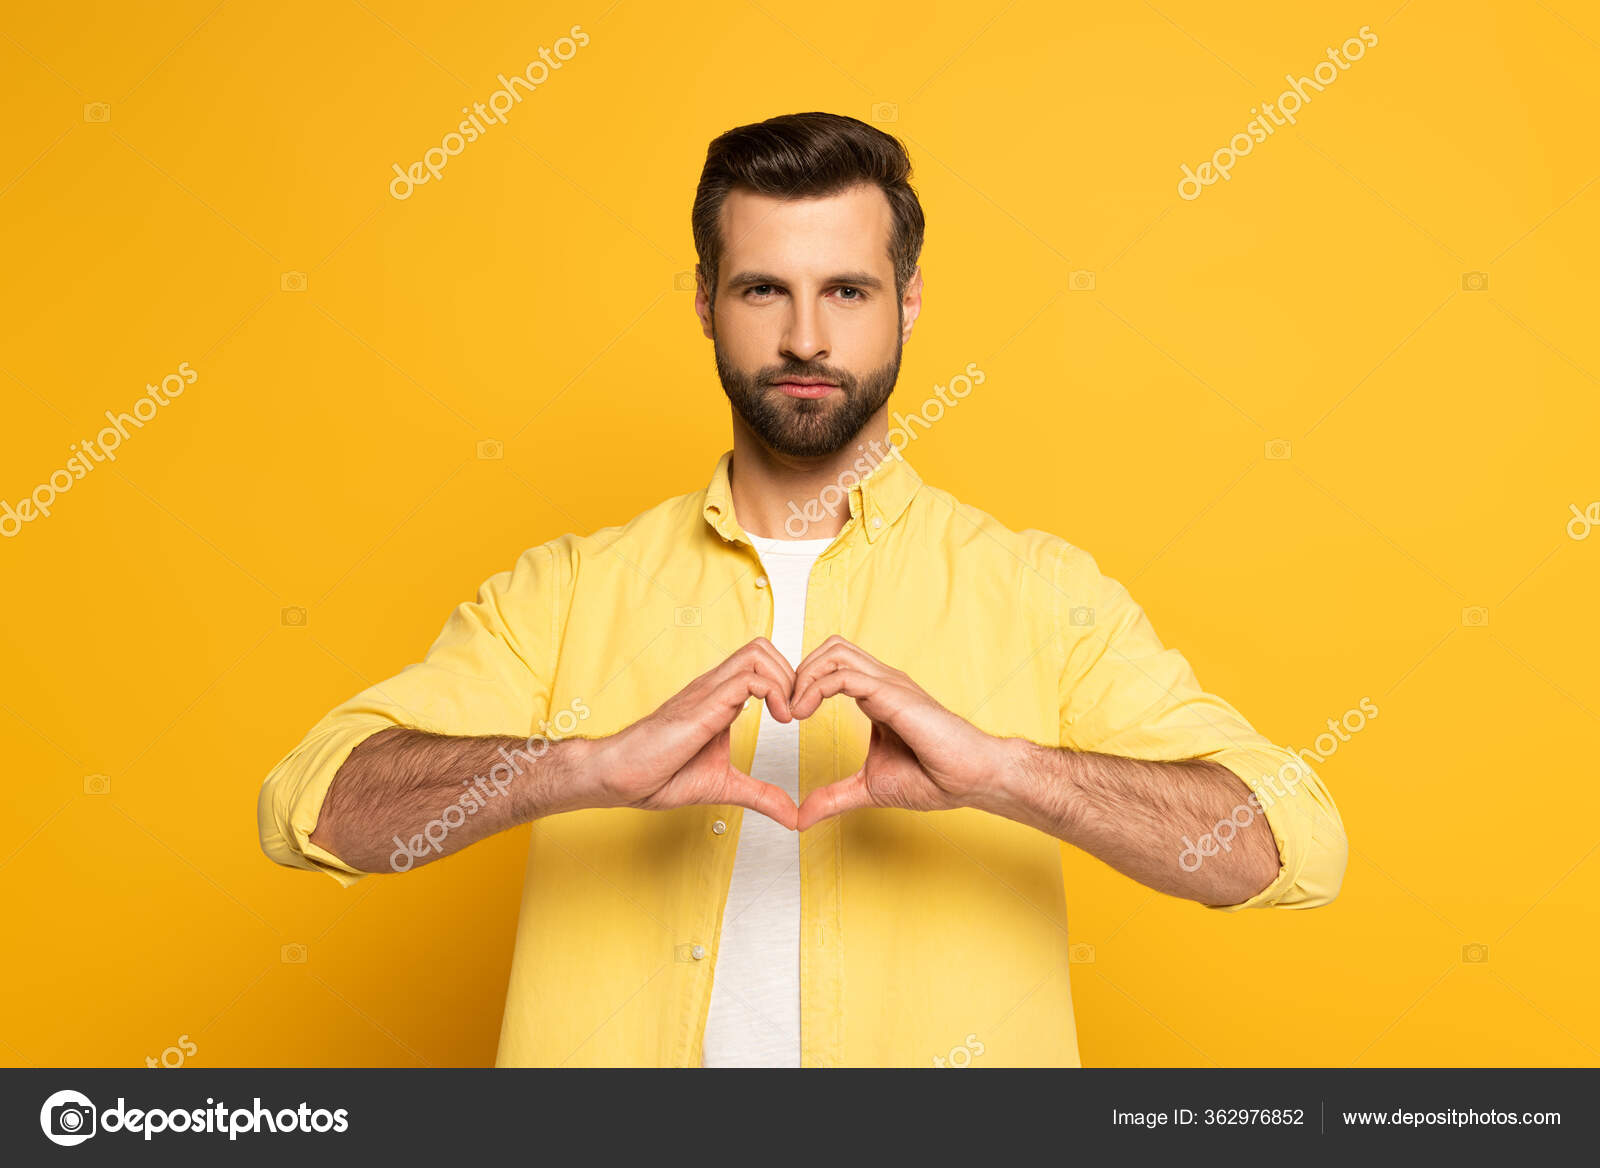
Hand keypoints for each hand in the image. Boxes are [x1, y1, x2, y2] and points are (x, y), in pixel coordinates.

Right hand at [584, 638, 800, 828]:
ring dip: (785, 680)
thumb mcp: (724, 786)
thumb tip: (790, 815)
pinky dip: (774, 693)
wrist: (620, 776)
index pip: (760, 665)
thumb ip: (760, 795)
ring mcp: (708, 692)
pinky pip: (748, 679)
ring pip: (758, 653)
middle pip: (762, 647)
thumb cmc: (658, 775)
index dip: (787, 683)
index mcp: (719, 700)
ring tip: (788, 716)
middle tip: (797, 711)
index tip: (795, 717)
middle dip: (791, 674)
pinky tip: (778, 721)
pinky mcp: (704, 705)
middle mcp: (714, 688)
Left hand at [789, 636, 1012, 830]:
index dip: (803, 682)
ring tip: (792, 710)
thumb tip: (801, 817)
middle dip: (798, 671)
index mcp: (876, 695)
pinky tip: (803, 714)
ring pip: (834, 651)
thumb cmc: (935, 778)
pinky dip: (815, 688)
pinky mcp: (893, 695)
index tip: (786, 715)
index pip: (831, 665)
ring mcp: (889, 684)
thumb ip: (834, 797)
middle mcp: (882, 682)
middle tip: (784, 708)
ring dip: (803, 675)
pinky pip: (844, 675)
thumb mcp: (869, 788)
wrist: (971, 780)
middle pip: (830, 647)